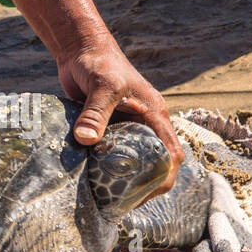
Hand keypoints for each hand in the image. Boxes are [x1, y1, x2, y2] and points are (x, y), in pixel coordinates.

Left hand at [7, 0, 182, 195]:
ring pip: (130, 159)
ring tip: (105, 197)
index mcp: (154, 115)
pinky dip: (102, 165)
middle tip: (121, 203)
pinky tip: (88, 178)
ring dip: (121, 177)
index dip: (164, 178)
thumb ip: (95, 113)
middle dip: (142, 184)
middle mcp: (143, 124)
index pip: (171, 153)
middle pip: (153, 162)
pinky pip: (109, 152)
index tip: (145, 195)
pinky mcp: (105, 127)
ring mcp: (124, 126)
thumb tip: (86, 141)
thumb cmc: (98, 62)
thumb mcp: (102, 86)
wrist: (79, 48)